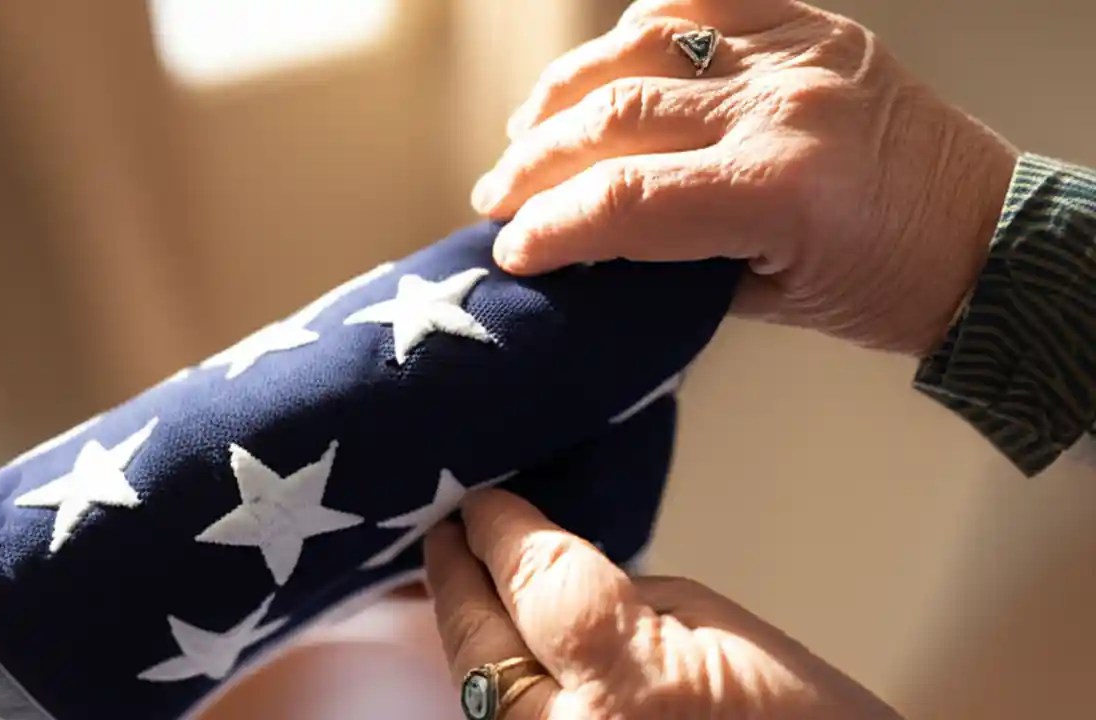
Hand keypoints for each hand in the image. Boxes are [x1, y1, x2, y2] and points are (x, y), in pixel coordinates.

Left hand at [424, 489, 901, 718]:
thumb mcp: (721, 632)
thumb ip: (623, 603)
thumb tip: (550, 582)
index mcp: (637, 690)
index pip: (537, 584)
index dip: (502, 533)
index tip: (482, 502)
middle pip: (480, 647)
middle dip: (458, 582)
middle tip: (447, 534)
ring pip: (478, 696)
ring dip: (468, 635)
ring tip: (461, 583)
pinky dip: (493, 684)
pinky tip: (492, 649)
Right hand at [473, 0, 1016, 354]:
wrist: (984, 235)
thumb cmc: (882, 286)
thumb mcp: (766, 299)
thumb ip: (668, 264)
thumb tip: (584, 245)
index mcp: (778, 192)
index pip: (621, 200)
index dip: (547, 227)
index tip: (509, 249)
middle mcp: (782, 107)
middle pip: (613, 115)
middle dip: (534, 162)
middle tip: (497, 195)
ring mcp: (797, 53)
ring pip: (639, 45)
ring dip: (565, 91)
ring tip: (529, 130)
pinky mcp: (811, 24)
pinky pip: (701, 0)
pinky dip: (637, 27)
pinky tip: (604, 67)